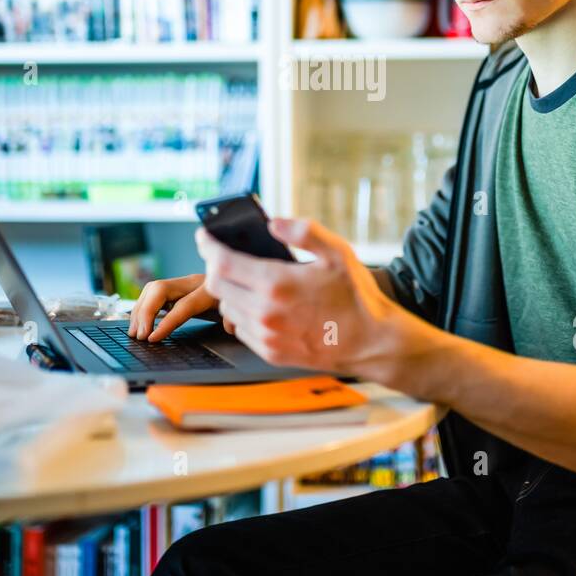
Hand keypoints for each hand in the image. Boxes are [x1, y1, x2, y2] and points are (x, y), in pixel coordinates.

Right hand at [128, 273, 237, 340]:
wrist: (241, 283)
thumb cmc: (240, 302)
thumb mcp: (242, 311)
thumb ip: (237, 318)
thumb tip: (231, 326)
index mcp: (210, 290)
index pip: (182, 305)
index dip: (165, 322)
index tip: (151, 338)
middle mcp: (194, 282)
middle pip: (160, 289)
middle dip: (145, 312)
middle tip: (139, 335)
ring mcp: (184, 282)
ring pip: (153, 288)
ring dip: (140, 309)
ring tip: (134, 331)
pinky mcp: (178, 286)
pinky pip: (155, 293)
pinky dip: (144, 306)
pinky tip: (140, 321)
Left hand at [195, 215, 411, 379]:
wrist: (371, 343)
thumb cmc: (357, 297)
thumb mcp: (338, 252)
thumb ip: (304, 232)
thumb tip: (273, 223)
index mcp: (277, 283)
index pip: (222, 262)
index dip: (208, 245)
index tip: (204, 236)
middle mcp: (265, 312)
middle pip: (217, 285)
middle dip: (216, 267)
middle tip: (224, 256)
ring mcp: (266, 335)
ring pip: (226, 308)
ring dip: (230, 292)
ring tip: (246, 281)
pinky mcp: (270, 352)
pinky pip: (240, 329)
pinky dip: (242, 313)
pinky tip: (260, 304)